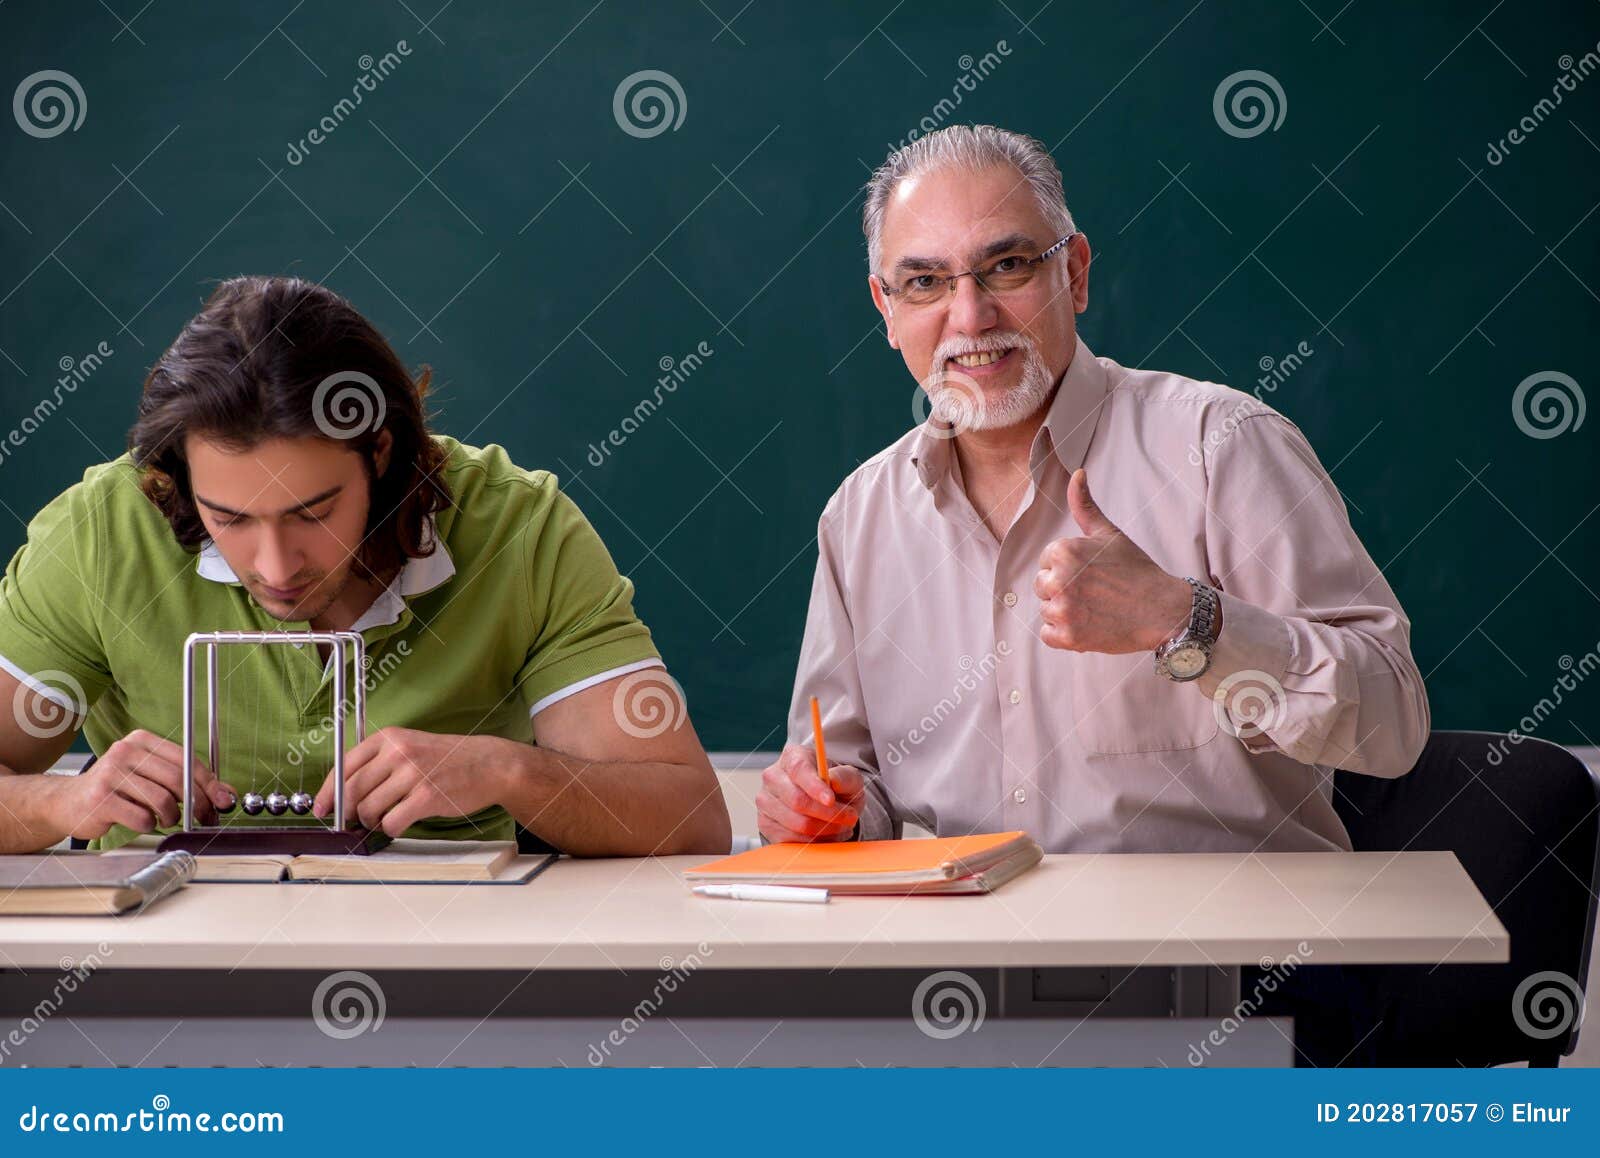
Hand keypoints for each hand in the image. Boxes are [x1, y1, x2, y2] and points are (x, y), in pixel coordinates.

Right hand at [50, 730, 237, 839]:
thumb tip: (225, 793)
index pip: (187, 759)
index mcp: (141, 740)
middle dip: (197, 802)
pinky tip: (141, 820)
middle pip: (177, 778)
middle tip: (202, 817)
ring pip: (162, 799)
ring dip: (172, 816)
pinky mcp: (101, 799)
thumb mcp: (151, 776)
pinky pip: (141, 816)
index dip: (210, 782)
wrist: (68, 802)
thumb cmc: (116, 788)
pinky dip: (149, 824)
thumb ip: (187, 780)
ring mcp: (110, 774)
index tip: (222, 800)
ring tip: (166, 819)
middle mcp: (125, 752)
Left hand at [311, 727, 511, 836]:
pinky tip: (400, 823)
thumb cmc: (447, 759)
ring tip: (386, 818)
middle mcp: (398, 752)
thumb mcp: (409, 747)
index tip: (322, 809)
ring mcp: (412, 774)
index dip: (327, 793)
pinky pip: (392, 822)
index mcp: (389, 737)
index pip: (343, 767)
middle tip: (354, 821)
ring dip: (373, 822)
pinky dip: (391, 829)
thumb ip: (378, 764)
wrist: (488, 764)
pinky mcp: (426, 796)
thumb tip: (343, 794)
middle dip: (349, 813)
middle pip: (352, 792)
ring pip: (369, 810)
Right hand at [755, 743, 863, 843]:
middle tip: (849, 817)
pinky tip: (826, 834)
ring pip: (795, 823)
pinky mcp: (765, 824)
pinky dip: (814, 841)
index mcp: (792, 756)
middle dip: (828, 813)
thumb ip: (844, 776)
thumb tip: (833, 781)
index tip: (831, 800)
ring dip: (824, 829)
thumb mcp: (848, 777)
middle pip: (797, 800)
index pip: (799, 769)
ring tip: (841, 826)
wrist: (821, 803)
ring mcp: (765, 801)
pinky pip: (790, 839)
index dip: (815, 786)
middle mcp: (773, 776)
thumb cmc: (834, 786)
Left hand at [1035, 469, 1194, 654]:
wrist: (1163, 610)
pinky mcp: (1068, 638)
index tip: (1093, 573)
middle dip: (1064, 590)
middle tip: (1096, 592)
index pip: (1046, 561)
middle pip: (1041, 586)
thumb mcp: (1109, 533)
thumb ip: (1085, 505)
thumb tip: (1077, 473)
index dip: (1069, 568)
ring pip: (1046, 611)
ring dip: (1066, 613)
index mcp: (1063, 550)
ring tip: (1096, 608)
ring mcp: (1063, 610)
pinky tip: (1090, 625)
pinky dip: (1065, 635)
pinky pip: (1048, 636)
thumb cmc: (1136, 570)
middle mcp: (1059, 579)